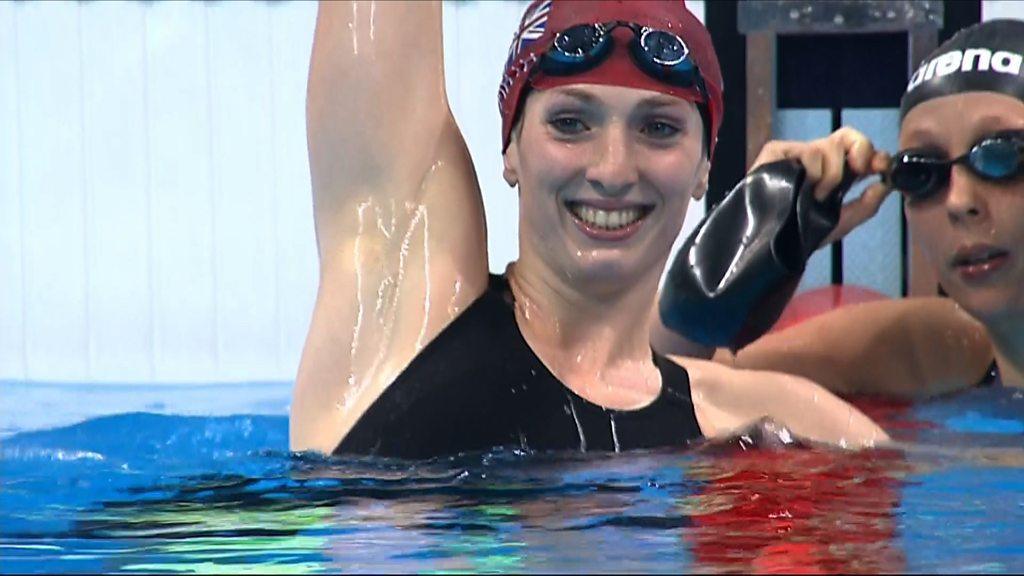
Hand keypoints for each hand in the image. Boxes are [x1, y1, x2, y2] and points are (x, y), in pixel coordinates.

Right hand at [750, 127, 892, 246]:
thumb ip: (865, 207)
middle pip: (847, 136)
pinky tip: (803, 187)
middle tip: (858, 171)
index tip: (881, 168)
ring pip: (828, 147)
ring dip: (831, 175)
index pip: (858, 148)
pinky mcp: (777, 152)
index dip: (873, 153)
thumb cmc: (799, 232)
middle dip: (859, 151)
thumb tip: (884, 186)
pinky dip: (814, 171)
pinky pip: (808, 152)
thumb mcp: (839, 223)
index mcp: (834, 170)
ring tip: (816, 196)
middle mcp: (817, 158)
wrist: (770, 244)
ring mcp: (796, 153)